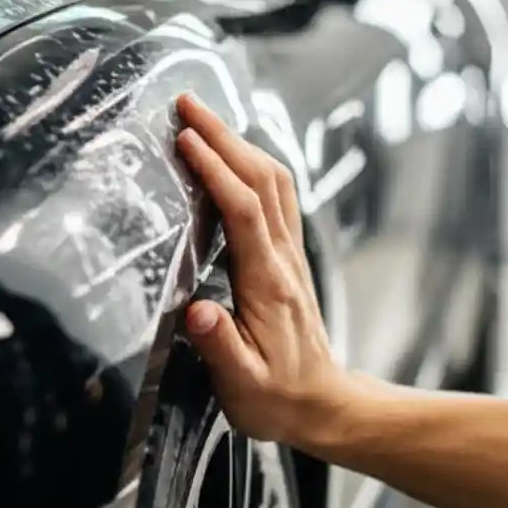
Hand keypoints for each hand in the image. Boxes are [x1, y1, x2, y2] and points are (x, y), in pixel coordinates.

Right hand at [175, 94, 359, 447]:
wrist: (323, 406)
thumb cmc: (278, 399)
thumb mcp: (243, 386)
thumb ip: (220, 347)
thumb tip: (197, 310)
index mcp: (267, 283)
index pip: (242, 211)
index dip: (214, 170)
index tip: (184, 138)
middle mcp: (283, 259)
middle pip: (260, 179)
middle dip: (223, 134)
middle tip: (186, 101)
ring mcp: (288, 254)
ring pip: (272, 180)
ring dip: (239, 141)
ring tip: (202, 115)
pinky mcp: (286, 257)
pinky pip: (274, 195)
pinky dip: (250, 163)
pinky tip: (232, 153)